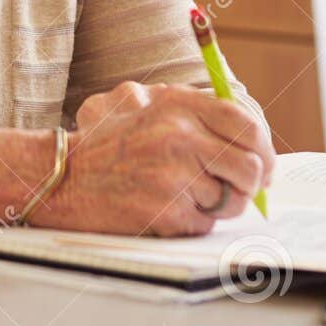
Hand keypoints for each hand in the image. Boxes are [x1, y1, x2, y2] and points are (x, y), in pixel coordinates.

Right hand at [33, 84, 275, 236]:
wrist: (61, 176)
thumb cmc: (104, 142)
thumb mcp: (141, 101)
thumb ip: (191, 109)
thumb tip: (248, 136)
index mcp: (178, 105)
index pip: (245, 124)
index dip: (264, 148)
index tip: (265, 165)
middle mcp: (180, 137)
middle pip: (251, 167)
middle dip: (250, 184)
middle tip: (236, 189)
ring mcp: (175, 177)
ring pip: (232, 200)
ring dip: (218, 205)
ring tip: (186, 196)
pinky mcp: (168, 213)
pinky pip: (205, 224)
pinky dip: (193, 223)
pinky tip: (165, 209)